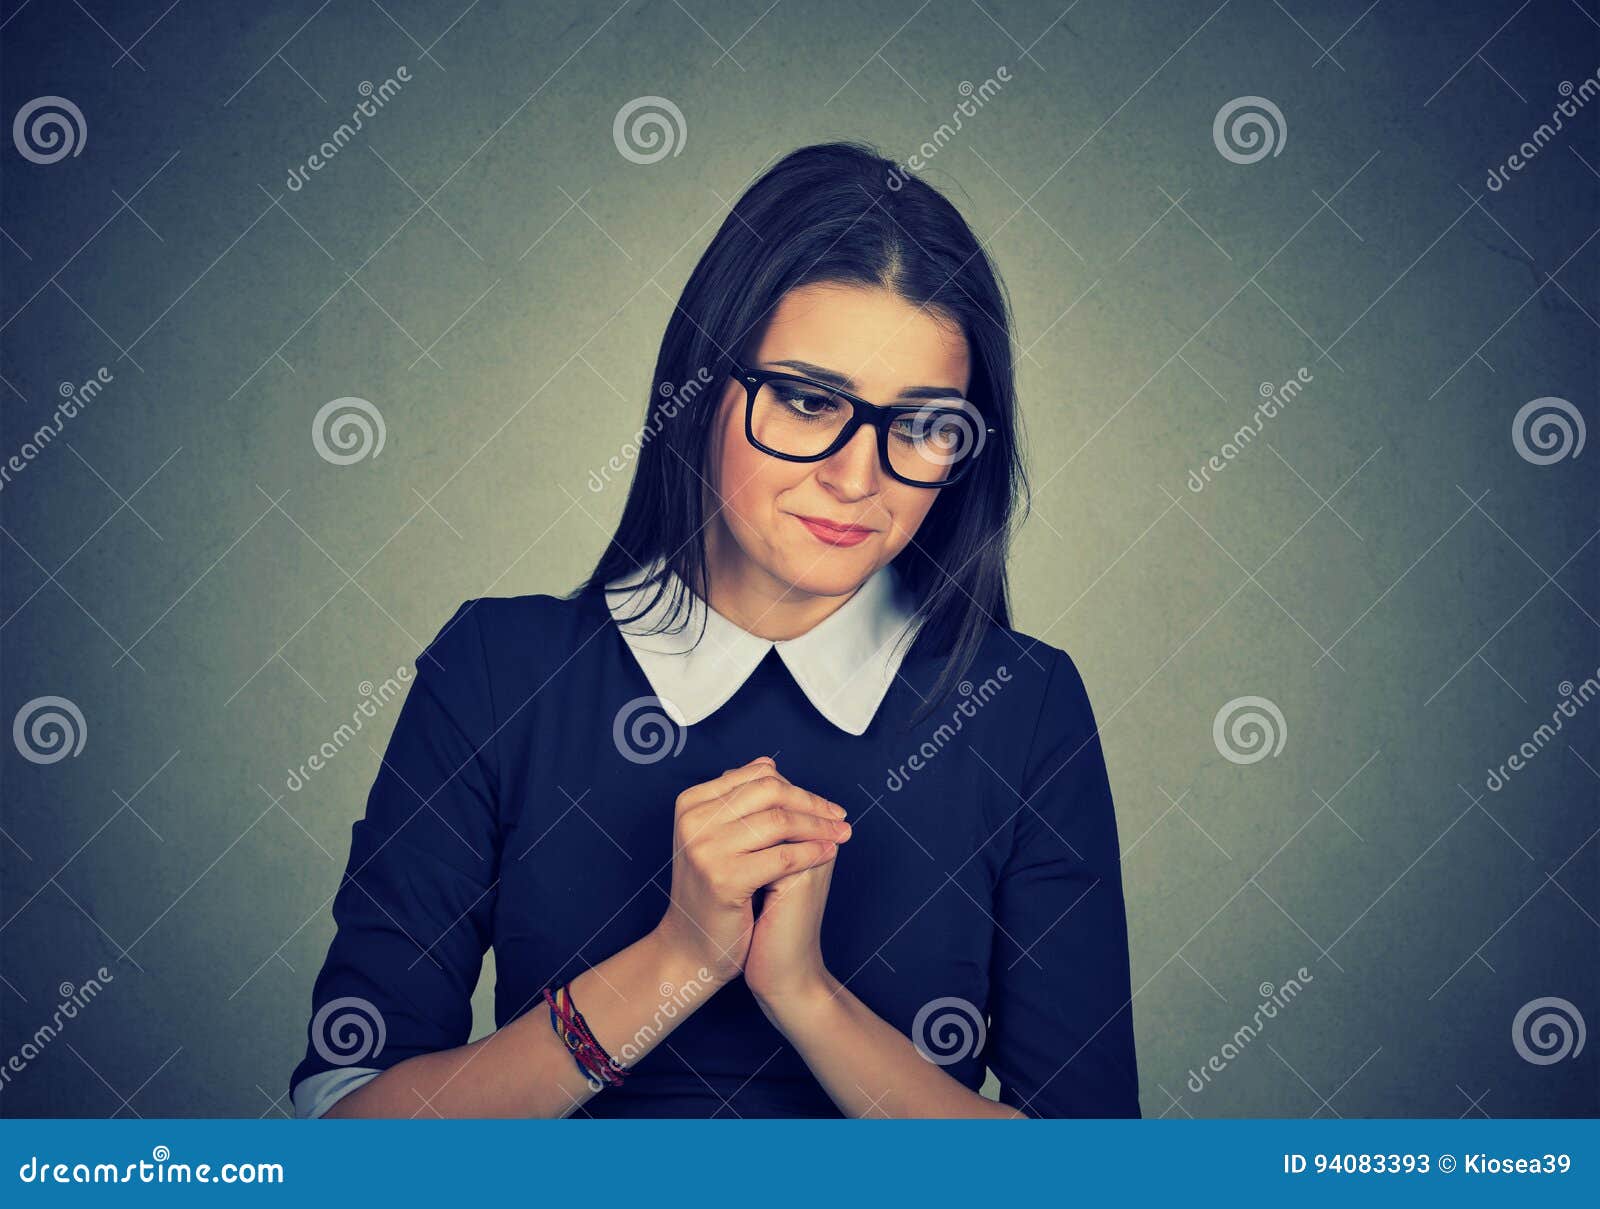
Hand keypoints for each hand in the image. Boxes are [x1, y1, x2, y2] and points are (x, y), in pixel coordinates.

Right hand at [653, 756, 850, 985]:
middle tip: (839, 817)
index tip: (826, 806)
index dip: (798, 789)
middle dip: (812, 804)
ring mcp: (705, 849)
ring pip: (779, 822)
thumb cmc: (713, 892)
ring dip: (819, 827)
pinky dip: (812, 852)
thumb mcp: (718, 837)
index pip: (757, 778)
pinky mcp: (723, 878)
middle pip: (769, 793)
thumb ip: (740, 800)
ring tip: (841, 835)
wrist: (692, 947)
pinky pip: (783, 856)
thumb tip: (769, 763)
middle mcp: (693, 821)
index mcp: (691, 803)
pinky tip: (828, 854)